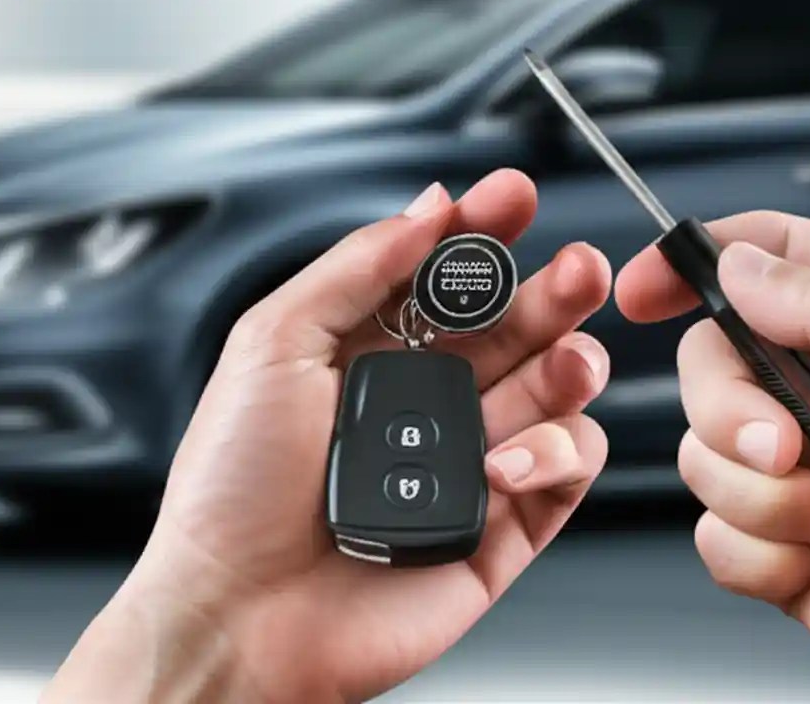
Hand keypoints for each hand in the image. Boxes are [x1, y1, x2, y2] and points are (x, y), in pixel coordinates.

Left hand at [44, 170, 611, 702]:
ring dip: (572, 365)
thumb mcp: (272, 343)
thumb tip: (426, 209)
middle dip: (554, 290)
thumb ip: (356, 267)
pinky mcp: (499, 530)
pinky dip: (555, 455)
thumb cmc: (231, 489)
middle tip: (578, 269)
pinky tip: (507, 461)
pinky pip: (562, 474)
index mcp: (370, 354)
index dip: (485, 233)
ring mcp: (466, 465)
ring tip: (570, 360)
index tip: (515, 196)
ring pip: (553, 397)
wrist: (238, 613)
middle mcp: (425, 404)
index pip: (446, 277)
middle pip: (515, 329)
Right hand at [617, 211, 809, 702]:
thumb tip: (737, 267)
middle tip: (788, 446)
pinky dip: (766, 550)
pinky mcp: (772, 524)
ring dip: (766, 496)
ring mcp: (792, 453)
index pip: (756, 252)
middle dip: (734, 414)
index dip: (687, 265)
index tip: (641, 290)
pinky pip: (711, 528)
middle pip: (704, 361)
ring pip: (700, 452)